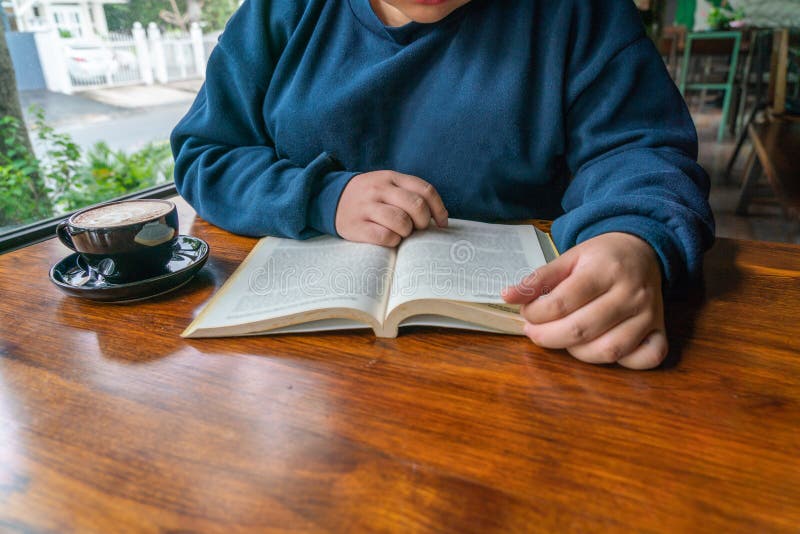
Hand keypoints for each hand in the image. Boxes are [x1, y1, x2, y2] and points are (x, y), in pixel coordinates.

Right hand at [335, 171, 448, 246]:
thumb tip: (438, 217)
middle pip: (416, 206)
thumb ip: (410, 193)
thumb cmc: (369, 197)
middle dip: (424, 222)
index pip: (425, 190)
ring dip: (408, 232)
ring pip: (402, 222)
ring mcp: (366, 207)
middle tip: (418, 228)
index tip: (441, 223)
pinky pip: (385, 236)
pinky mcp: (356, 226)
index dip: (439, 209)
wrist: (330, 199)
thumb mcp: (387, 185)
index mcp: (391, 177)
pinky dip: (394, 240)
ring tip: (402, 232)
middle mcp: (379, 189)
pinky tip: (390, 238)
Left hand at [502, 232, 666, 368]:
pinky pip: (647, 359)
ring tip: (562, 340)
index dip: (536, 314)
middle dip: (548, 336)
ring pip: (610, 350)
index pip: (562, 302)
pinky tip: (601, 350)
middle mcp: (630, 293)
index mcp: (605, 270)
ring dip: (577, 353)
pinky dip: (624, 363)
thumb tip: (507, 296)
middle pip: (581, 329)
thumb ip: (538, 279)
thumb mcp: (569, 257)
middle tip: (533, 332)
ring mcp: (648, 315)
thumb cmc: (601, 257)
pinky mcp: (660, 329)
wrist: (643, 249)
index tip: (526, 314)